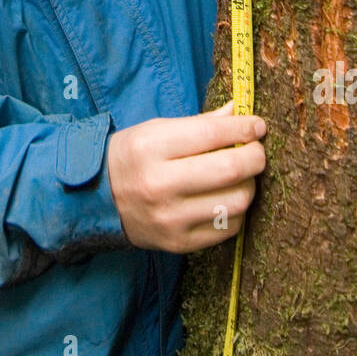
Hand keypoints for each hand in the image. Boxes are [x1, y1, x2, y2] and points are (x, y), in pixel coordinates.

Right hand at [106, 100, 266, 252]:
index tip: (257, 125)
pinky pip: (228, 228)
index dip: (243, 128)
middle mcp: (159, 185)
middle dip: (255, 156)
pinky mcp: (179, 243)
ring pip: (236, 202)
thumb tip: (240, 112)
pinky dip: (236, 211)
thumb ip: (201, 123)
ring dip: (248, 185)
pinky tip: (226, 198)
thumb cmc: (133, 157)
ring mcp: (170, 218)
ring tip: (241, 176)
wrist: (98, 200)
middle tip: (256, 151)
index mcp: (151, 148)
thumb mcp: (156, 130)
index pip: (211, 134)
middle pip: (230, 169)